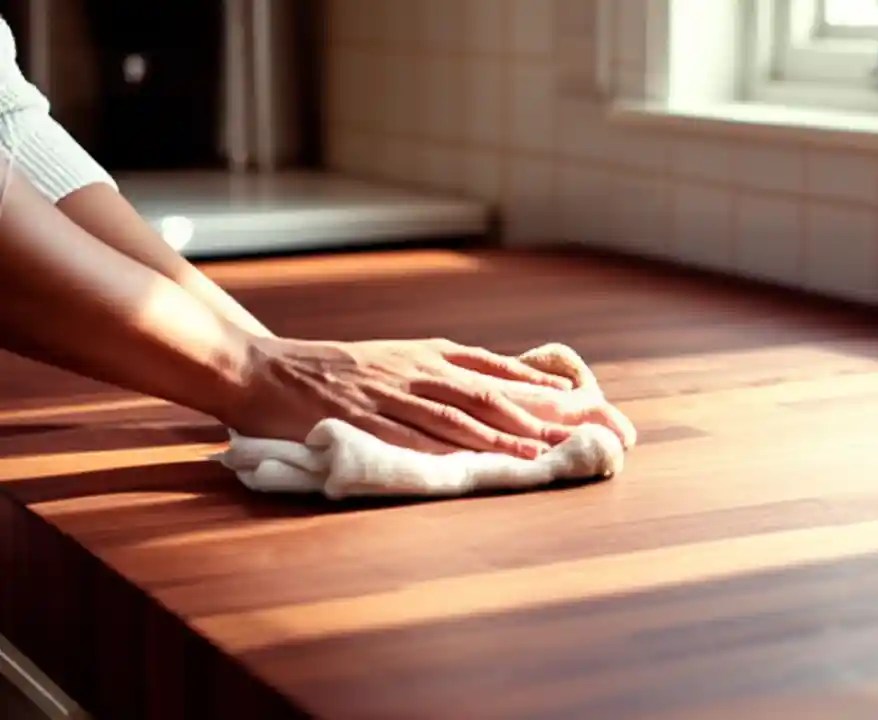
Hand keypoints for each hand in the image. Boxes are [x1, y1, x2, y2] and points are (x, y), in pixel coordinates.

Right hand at [223, 336, 577, 457]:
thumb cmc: (332, 370)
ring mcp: (388, 395)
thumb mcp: (394, 360)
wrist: (264, 370)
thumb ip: (439, 374)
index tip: (578, 401)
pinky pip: (409, 438)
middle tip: (574, 436)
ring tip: (538, 455)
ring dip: (500, 438)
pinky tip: (471, 466)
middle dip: (534, 418)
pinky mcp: (360, 421)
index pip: (494, 367)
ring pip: (455, 416)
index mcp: (426, 354)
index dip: (537, 385)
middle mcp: (415, 370)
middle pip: (487, 395)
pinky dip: (445, 453)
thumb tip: (492, 393)